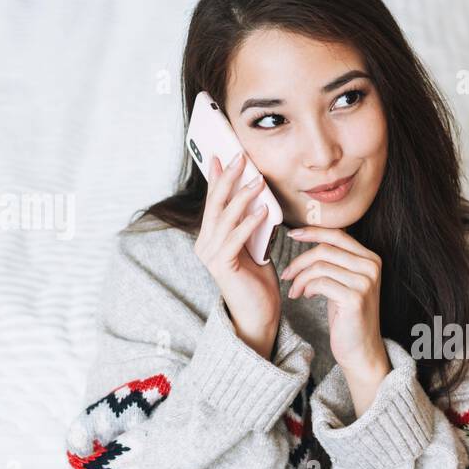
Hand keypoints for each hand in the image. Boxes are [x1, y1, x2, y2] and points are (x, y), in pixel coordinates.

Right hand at [194, 153, 280, 358]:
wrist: (259, 314)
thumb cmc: (258, 281)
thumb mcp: (255, 246)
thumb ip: (252, 225)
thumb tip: (260, 200)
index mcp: (211, 237)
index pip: (214, 201)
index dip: (217, 177)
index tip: (222, 155)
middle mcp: (205, 244)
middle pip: (216, 204)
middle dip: (228, 178)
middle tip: (241, 157)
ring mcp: (211, 255)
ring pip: (225, 218)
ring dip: (242, 196)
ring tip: (258, 180)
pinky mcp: (222, 267)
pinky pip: (235, 238)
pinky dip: (249, 222)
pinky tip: (263, 210)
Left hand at [279, 226, 390, 410]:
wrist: (360, 349)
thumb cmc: (348, 316)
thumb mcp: (343, 282)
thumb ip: (335, 260)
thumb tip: (308, 236)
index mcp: (370, 259)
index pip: (338, 235)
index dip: (313, 231)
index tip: (292, 235)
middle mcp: (371, 267)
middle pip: (325, 249)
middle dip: (300, 260)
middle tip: (287, 274)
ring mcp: (365, 282)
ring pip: (320, 266)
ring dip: (300, 278)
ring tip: (294, 290)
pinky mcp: (354, 298)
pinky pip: (320, 283)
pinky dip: (306, 288)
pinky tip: (304, 296)